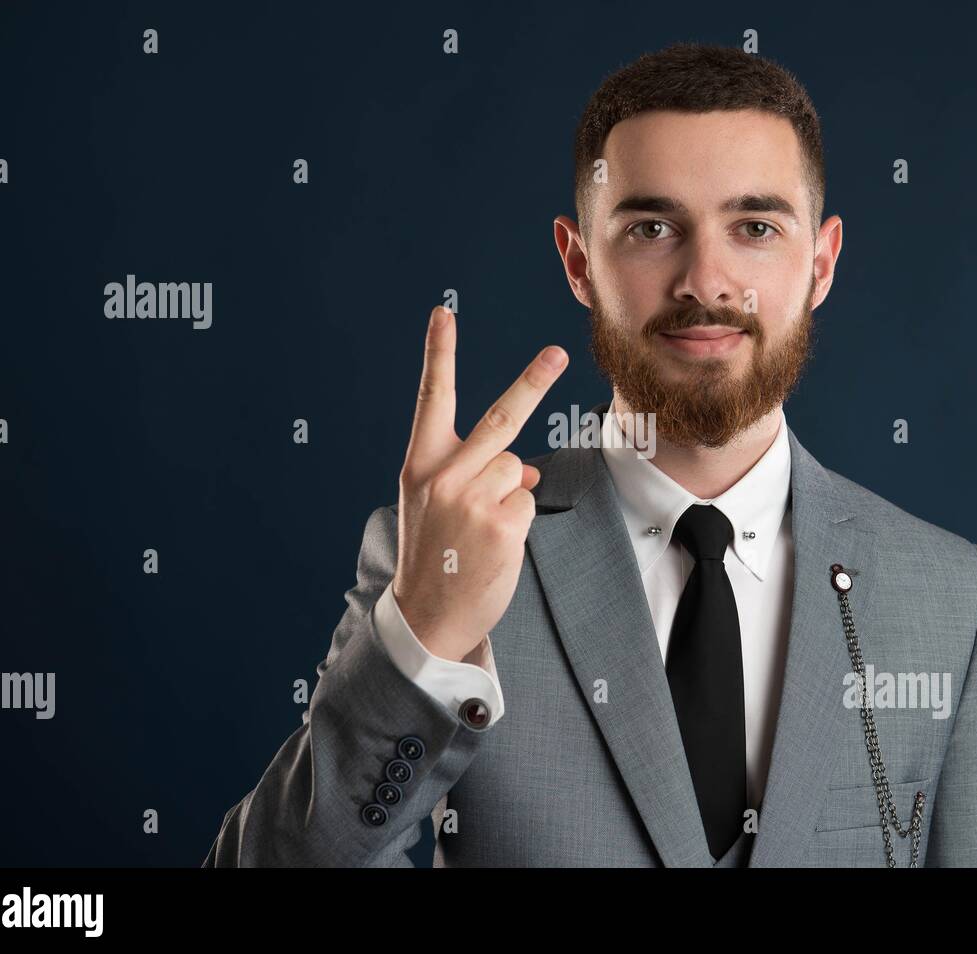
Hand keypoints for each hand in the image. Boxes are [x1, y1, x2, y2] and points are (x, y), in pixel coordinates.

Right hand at [391, 305, 568, 661]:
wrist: (425, 617)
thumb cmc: (433, 554)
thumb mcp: (435, 505)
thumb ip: (471, 473)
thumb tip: (521, 470)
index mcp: (420, 464)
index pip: (431, 398)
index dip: (438, 353)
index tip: (443, 313)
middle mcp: (443, 476)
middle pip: (501, 418)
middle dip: (532, 381)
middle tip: (556, 351)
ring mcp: (471, 500)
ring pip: (516, 470)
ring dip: (509, 495)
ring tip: (480, 531)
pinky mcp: (501, 525)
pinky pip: (526, 503)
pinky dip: (518, 521)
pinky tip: (492, 546)